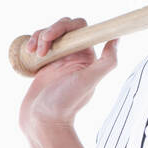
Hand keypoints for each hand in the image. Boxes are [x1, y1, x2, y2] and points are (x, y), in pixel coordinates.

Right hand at [18, 16, 118, 132]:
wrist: (43, 120)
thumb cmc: (66, 103)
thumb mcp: (89, 81)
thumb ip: (107, 61)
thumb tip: (118, 38)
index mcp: (86, 57)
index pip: (79, 27)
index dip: (64, 26)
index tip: (51, 37)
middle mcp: (74, 56)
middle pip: (62, 27)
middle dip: (49, 32)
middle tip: (41, 50)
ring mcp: (58, 59)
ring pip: (49, 33)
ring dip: (39, 37)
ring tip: (35, 54)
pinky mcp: (44, 64)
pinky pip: (39, 44)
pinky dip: (32, 43)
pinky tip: (29, 52)